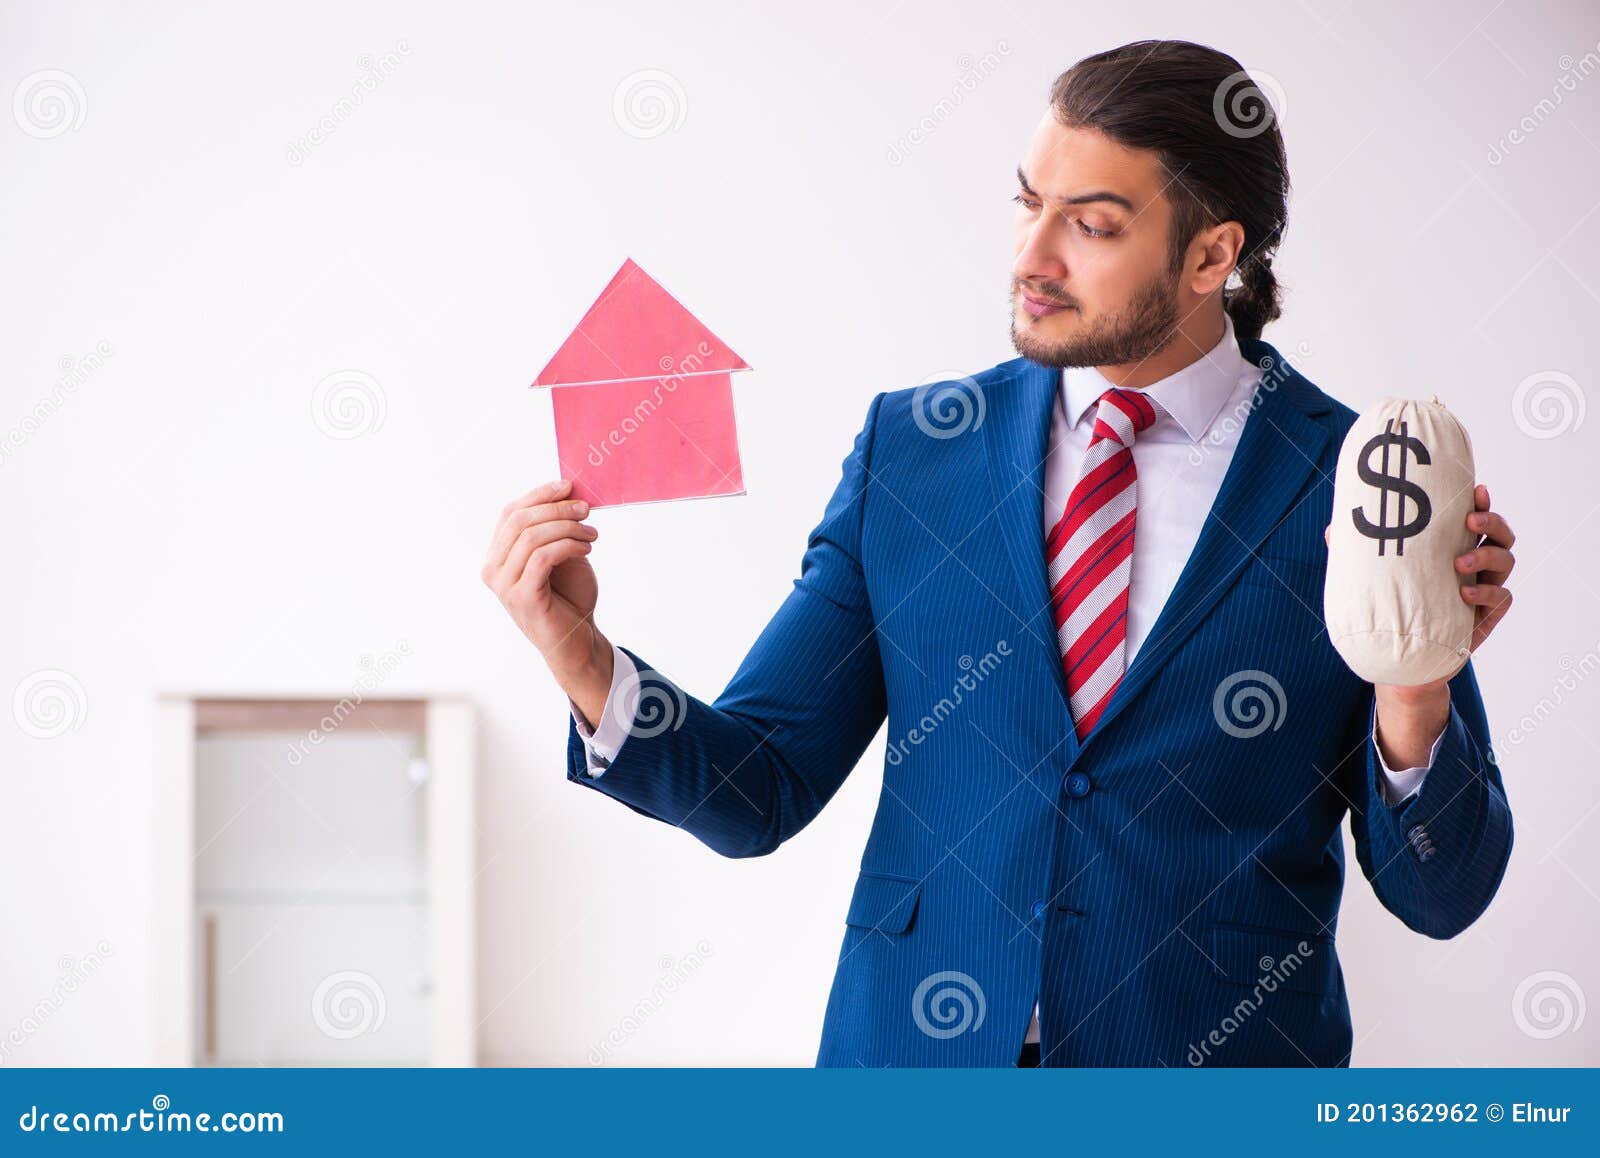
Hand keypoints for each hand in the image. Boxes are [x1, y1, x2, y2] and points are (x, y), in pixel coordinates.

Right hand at [482, 479, 613, 723]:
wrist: (577, 640)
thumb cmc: (569, 597)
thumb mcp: (561, 554)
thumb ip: (555, 528)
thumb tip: (567, 490)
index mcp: (498, 555)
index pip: (510, 512)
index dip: (538, 495)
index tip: (568, 485)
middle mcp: (493, 569)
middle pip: (519, 520)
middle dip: (556, 508)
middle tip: (586, 508)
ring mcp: (505, 586)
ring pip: (532, 537)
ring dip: (567, 527)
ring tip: (592, 533)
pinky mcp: (523, 598)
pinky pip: (543, 557)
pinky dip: (568, 545)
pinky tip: (586, 547)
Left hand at [1325, 483, 1515, 767]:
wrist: (1400, 658)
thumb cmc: (1392, 607)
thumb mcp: (1374, 578)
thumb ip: (1358, 555)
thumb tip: (1331, 530)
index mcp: (1452, 548)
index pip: (1475, 518)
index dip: (1481, 502)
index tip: (1475, 489)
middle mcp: (1474, 565)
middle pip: (1500, 534)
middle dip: (1492, 521)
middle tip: (1470, 521)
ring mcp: (1483, 589)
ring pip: (1506, 561)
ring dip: (1488, 555)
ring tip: (1459, 563)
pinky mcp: (1485, 616)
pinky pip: (1502, 598)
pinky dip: (1488, 593)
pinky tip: (1466, 594)